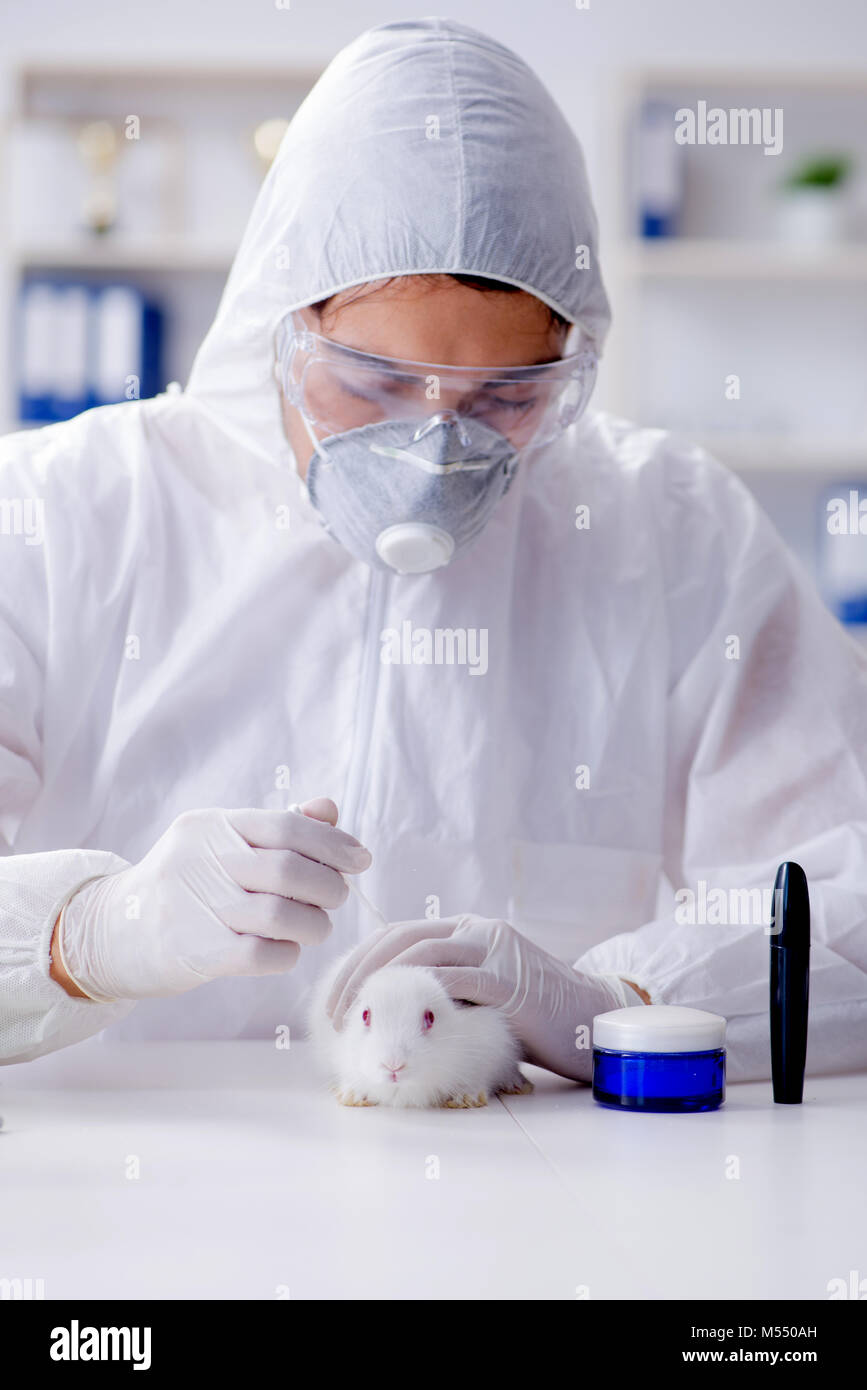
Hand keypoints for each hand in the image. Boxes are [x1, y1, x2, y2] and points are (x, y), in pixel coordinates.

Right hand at [56, 799, 370, 1001]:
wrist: (110, 932)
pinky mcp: (197, 952)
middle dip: (329, 886)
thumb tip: (330, 810)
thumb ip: (277, 826)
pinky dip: (288, 953)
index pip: (286, 825)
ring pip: (281, 915)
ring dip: (314, 924)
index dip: (333, 843)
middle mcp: (202, 860)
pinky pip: (264, 954)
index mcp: (212, 825)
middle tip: (336, 897)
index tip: (360, 859)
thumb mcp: (221, 843)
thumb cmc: (183, 885)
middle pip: (289, 870)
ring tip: (314, 926)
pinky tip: (284, 949)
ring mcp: (197, 907)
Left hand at [325, 914, 637, 1081]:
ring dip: (379, 988)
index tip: (331, 998)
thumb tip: (384, 1016)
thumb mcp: (480, 996)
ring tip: (357, 1021)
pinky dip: (419, 996)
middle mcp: (477, 930)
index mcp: (466, 930)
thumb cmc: (532, 1020)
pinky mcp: (509, 979)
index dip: (358, 962)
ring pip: (421, 955)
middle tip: (333, 1012)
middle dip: (357, 974)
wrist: (593, 1022)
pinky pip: (453, 981)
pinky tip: (397, 1019)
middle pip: (400, 939)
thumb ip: (443, 991)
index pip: (398, 934)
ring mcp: (494, 950)